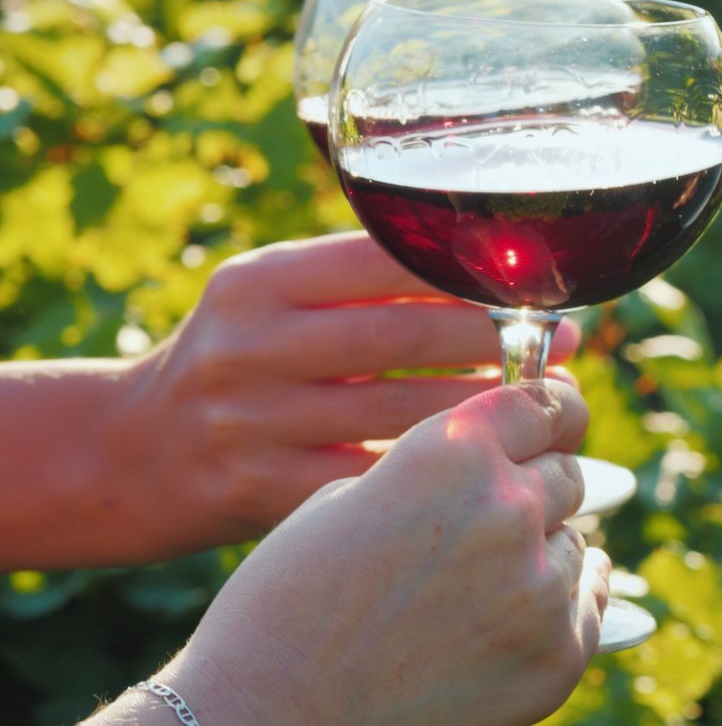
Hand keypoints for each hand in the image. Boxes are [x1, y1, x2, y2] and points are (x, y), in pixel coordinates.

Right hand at [111, 232, 581, 556]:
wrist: (129, 453)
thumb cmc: (237, 359)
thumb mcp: (269, 298)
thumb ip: (357, 277)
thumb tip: (488, 258)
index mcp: (259, 283)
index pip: (381, 261)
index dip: (467, 272)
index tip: (534, 279)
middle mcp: (252, 347)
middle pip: (402, 337)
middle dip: (494, 339)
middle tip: (564, 340)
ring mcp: (255, 423)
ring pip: (400, 413)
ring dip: (487, 408)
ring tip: (548, 399)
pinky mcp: (265, 490)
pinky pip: (377, 477)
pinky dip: (441, 468)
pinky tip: (492, 459)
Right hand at [152, 381, 606, 725]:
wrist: (267, 720)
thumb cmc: (285, 605)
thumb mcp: (346, 498)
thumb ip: (436, 467)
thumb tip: (501, 453)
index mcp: (451, 453)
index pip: (542, 405)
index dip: (546, 410)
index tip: (552, 417)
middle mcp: (506, 509)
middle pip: (564, 472)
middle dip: (530, 487)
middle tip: (483, 521)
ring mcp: (538, 587)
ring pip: (573, 541)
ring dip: (536, 552)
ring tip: (467, 588)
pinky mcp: (558, 655)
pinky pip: (586, 603)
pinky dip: (557, 604)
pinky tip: (515, 612)